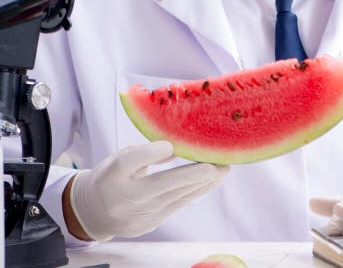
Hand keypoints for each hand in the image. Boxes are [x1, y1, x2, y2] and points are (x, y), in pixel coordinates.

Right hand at [68, 141, 228, 240]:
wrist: (93, 213)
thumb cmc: (110, 178)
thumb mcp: (119, 160)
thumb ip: (143, 154)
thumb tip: (174, 149)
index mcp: (113, 176)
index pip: (130, 162)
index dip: (151, 153)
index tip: (172, 145)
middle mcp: (126, 198)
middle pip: (164, 184)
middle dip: (196, 173)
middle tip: (220, 161)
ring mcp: (140, 214)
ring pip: (177, 197)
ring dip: (203, 183)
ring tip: (224, 169)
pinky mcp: (152, 223)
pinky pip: (178, 205)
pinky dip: (195, 191)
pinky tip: (211, 181)